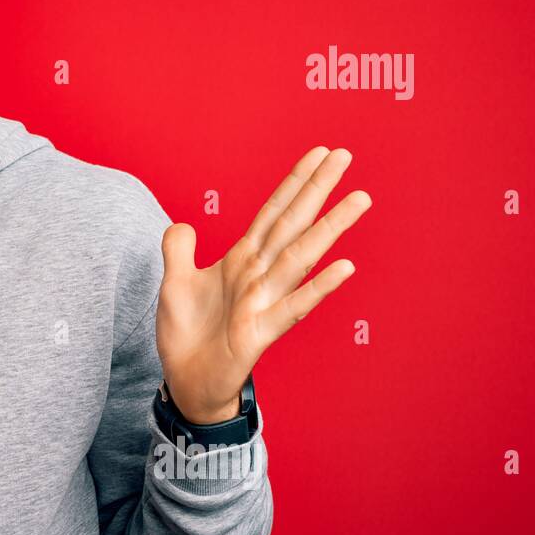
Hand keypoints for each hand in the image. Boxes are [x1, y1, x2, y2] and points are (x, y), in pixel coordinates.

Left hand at [155, 146, 370, 424]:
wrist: (185, 382)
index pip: (273, 213)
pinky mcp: (260, 332)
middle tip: (346, 157)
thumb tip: (184, 224)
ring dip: (329, 228)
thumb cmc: (188, 334)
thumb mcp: (175, 283)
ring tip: (359, 199)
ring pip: (301, 258)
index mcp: (242, 260)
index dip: (294, 183)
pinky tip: (345, 267)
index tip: (320, 152)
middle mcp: (259, 276)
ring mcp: (263, 302)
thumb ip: (179, 250)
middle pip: (293, 224)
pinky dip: (318, 287)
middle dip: (318, 190)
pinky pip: (293, 307)